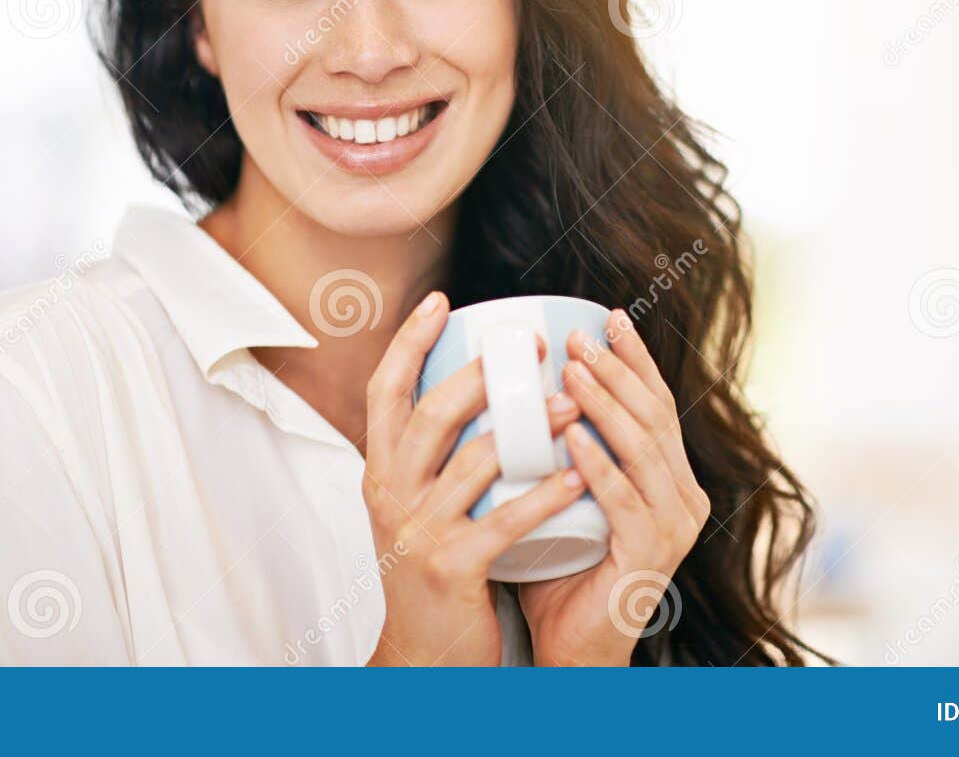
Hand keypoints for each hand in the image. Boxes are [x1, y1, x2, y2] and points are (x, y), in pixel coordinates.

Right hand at [362, 291, 585, 665]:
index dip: (408, 341)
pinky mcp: (451, 569)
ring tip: (573, 403)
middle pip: (431, 414)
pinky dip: (544, 495)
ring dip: (528, 427)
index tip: (443, 300)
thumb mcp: (415, 507)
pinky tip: (579, 476)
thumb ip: (435, 456)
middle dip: (484, 372)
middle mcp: (389, 494)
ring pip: (472, 462)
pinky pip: (503, 522)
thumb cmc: (435, 572)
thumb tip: (480, 386)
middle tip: (535, 345)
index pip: (384, 391)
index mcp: (380, 471)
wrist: (422, 659)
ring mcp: (417, 533)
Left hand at [517, 309, 710, 665]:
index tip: (604, 317)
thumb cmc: (559, 568)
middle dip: (617, 369)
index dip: (634, 358)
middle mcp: (683, 496)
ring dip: (606, 403)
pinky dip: (597, 463)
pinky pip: (624, 499)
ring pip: (643, 448)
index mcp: (668, 477)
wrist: (569, 649)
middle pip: (655, 415)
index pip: (655, 403)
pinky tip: (570, 434)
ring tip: (572, 368)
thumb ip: (552, 446)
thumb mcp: (560, 493)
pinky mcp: (650, 556)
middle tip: (579, 335)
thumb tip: (510, 382)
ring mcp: (673, 527)